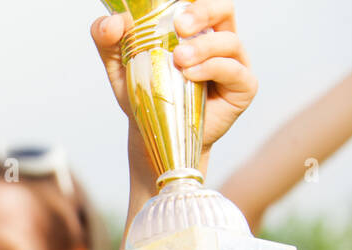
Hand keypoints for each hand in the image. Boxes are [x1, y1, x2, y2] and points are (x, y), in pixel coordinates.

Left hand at [92, 0, 256, 151]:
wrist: (154, 135)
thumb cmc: (146, 95)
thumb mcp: (120, 67)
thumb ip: (109, 41)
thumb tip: (113, 22)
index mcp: (195, 29)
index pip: (201, 2)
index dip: (193, 2)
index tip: (173, 13)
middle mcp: (218, 41)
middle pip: (224, 10)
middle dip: (204, 12)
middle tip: (181, 26)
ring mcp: (234, 62)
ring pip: (229, 42)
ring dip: (203, 47)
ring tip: (179, 60)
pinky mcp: (242, 87)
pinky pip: (235, 70)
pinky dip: (213, 68)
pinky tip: (191, 75)